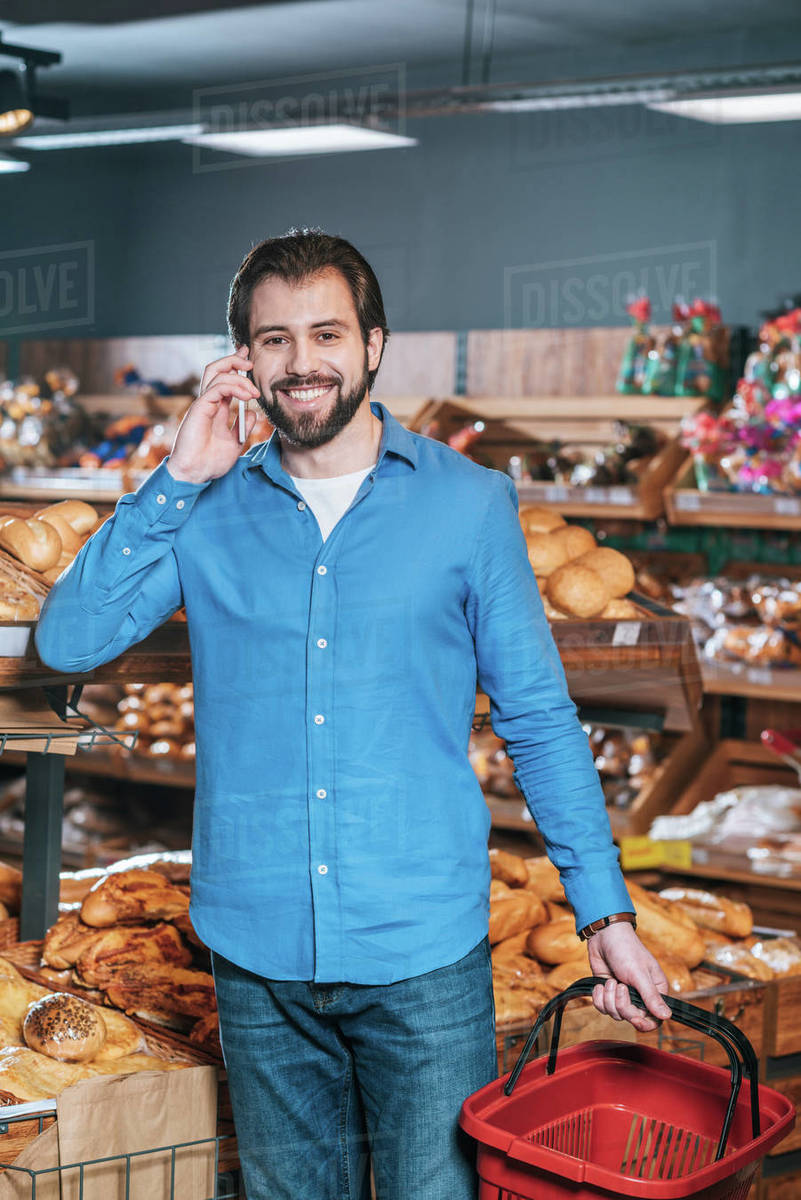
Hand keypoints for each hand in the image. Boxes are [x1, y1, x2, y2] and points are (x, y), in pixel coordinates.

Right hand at [167, 345, 259, 483]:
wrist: (195, 474)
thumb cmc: (210, 462)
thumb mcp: (234, 444)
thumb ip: (242, 427)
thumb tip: (252, 414)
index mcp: (216, 408)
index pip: (225, 380)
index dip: (236, 366)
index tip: (249, 360)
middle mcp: (208, 402)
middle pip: (217, 369)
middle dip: (234, 359)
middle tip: (250, 361)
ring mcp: (203, 404)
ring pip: (216, 374)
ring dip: (239, 377)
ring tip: (254, 390)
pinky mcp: (199, 408)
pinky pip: (216, 388)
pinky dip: (233, 387)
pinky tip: (247, 396)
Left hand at [587, 922, 671, 1031]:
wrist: (604, 935)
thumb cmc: (626, 950)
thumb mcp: (639, 973)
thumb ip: (651, 997)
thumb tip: (667, 1016)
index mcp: (655, 991)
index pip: (654, 1019)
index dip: (644, 1024)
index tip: (634, 1019)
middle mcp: (640, 997)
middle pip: (632, 1018)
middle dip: (621, 1004)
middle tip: (619, 985)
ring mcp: (623, 995)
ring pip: (615, 1014)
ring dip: (609, 998)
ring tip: (611, 980)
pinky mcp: (608, 993)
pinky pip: (602, 1008)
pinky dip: (599, 997)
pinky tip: (601, 984)